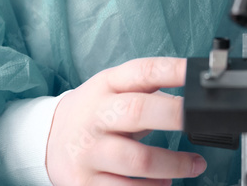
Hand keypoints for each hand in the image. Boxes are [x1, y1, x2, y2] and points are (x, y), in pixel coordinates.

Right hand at [46, 57, 206, 185]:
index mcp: (106, 86)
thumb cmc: (94, 112)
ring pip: (138, 161)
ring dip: (174, 165)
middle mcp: (95, 116)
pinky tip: (165, 184)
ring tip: (195, 164)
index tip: (198, 76)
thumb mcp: (113, 89)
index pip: (142, 71)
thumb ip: (149, 90)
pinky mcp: (84, 183)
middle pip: (138, 111)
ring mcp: (88, 152)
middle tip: (199, 122)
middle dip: (174, 115)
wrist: (46, 138)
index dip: (173, 71)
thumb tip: (194, 99)